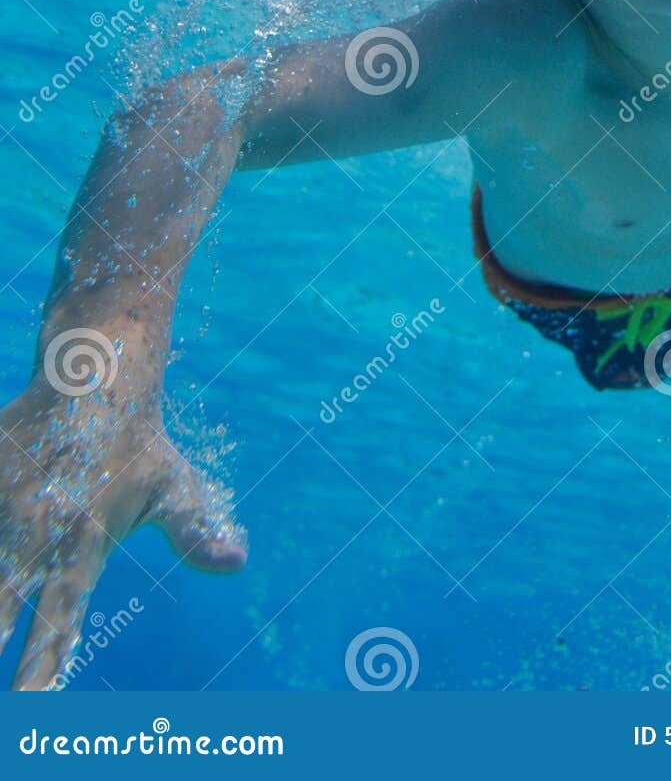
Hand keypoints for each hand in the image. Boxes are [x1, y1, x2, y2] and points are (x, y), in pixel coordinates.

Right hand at [0, 374, 246, 689]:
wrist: (97, 371)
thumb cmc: (138, 444)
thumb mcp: (174, 487)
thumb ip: (194, 530)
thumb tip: (237, 563)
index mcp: (85, 541)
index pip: (62, 619)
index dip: (44, 668)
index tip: (31, 709)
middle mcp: (39, 528)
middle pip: (0, 601)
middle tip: (0, 700)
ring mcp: (3, 501)